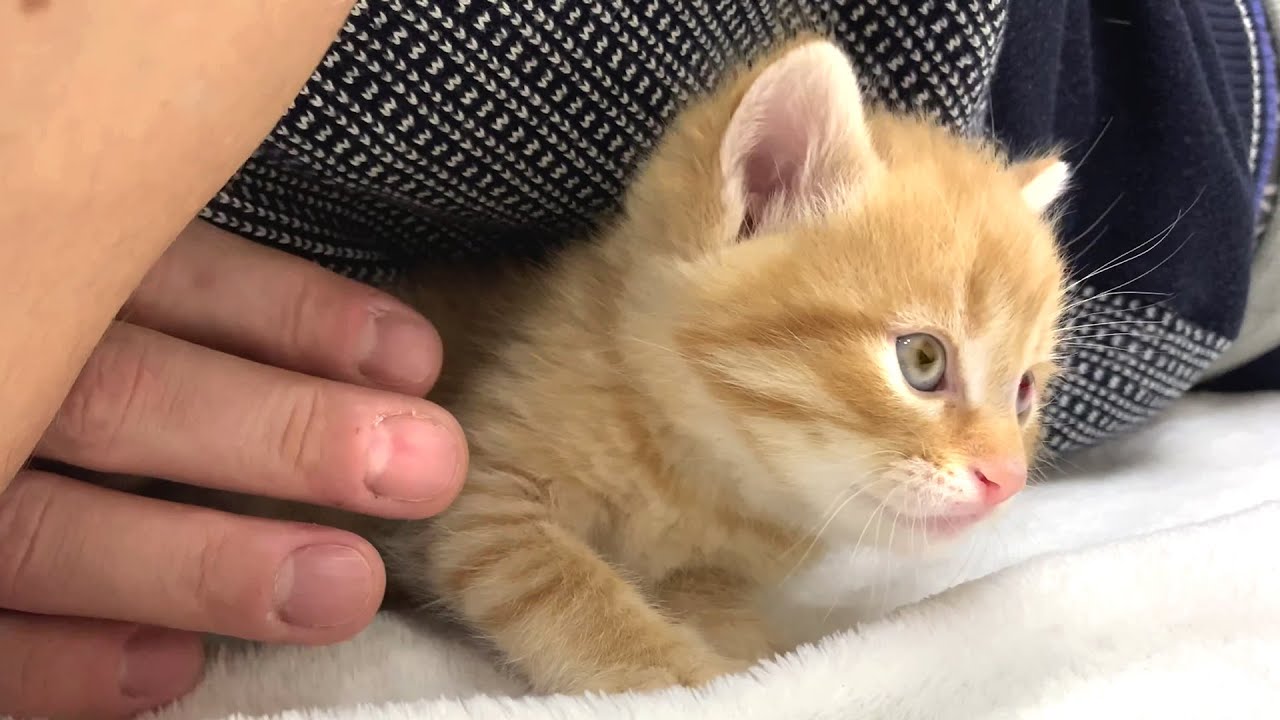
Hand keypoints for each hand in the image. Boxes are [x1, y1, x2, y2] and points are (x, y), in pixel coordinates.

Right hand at [0, 221, 466, 718]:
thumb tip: (396, 357)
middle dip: (283, 434)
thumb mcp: (112, 290)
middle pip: (121, 400)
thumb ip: (210, 303)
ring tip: (347, 588)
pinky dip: (66, 663)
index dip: (289, 316)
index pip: (163, 278)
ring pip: (47, 533)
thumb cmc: (65, 359)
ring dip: (205, 567)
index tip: (415, 359)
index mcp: (42, 281)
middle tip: (427, 467)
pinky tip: (172, 669)